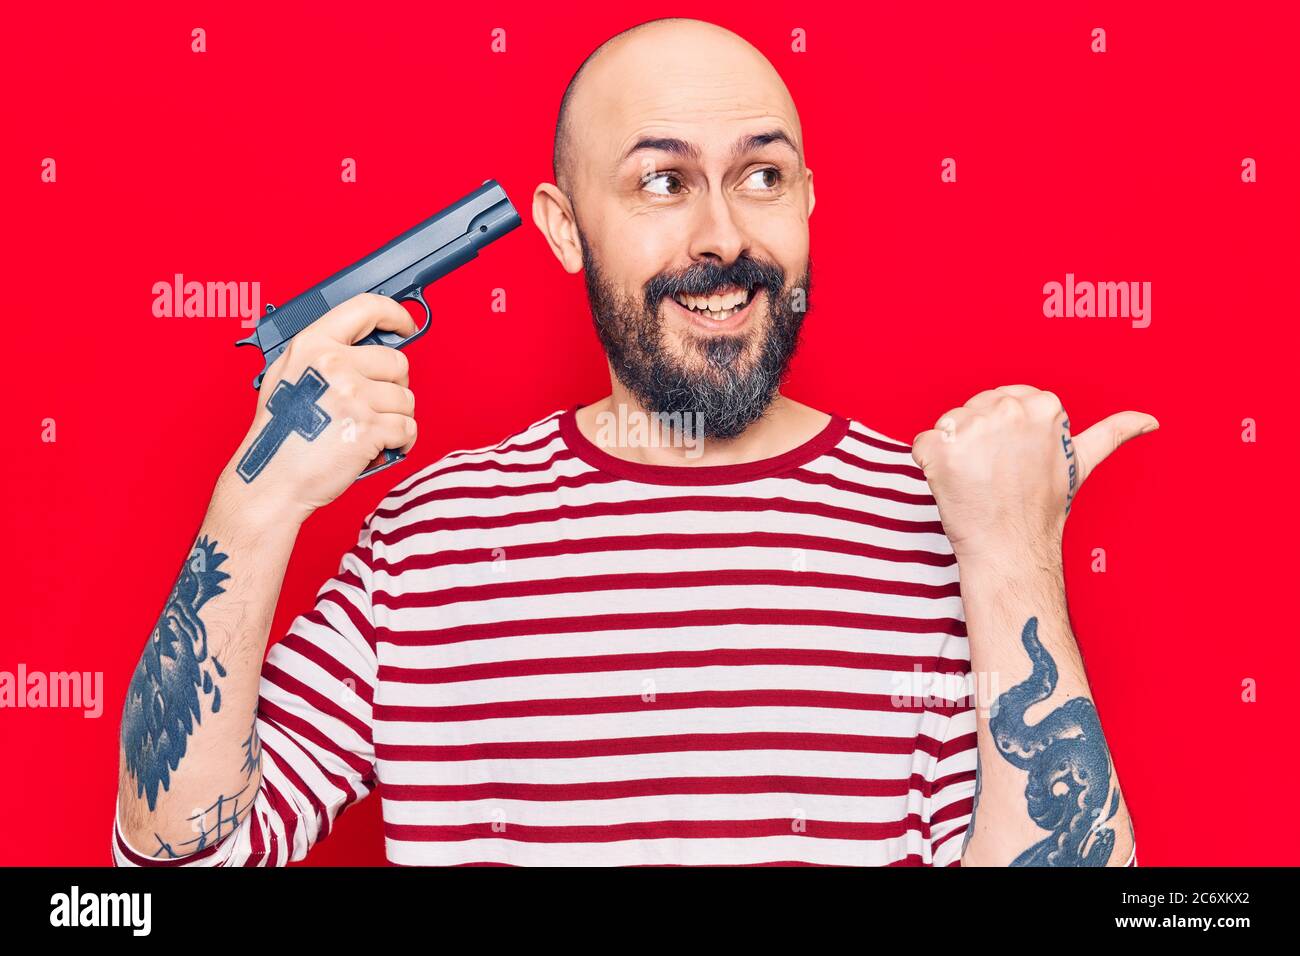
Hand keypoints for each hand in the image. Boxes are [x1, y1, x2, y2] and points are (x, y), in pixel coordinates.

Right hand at [218, 293, 419, 523]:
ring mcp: (352, 395)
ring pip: (406, 398)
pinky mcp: (369, 427)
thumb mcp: (288, 376)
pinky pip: (408, 428)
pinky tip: (379, 448)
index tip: (405, 325)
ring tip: (369, 431)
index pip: (366, 308)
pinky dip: (401, 442)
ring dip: (396, 418)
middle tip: (376, 405)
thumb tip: (368, 346)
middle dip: (394, 386)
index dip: (394, 314)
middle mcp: (333, 364)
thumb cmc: (280, 435)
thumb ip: (324, 355)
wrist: (272, 480)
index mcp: (312, 345)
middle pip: (398, 361)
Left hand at [910, 384, 1157, 562]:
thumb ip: (1113, 432)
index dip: (1003, 433)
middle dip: (978, 439)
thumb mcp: (1082, 463)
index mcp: (1042, 404)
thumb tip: (1151, 420)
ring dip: (954, 452)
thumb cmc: (1043, 508)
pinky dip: (931, 465)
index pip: (1003, 400)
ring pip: (948, 424)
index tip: (1012, 460)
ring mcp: (971, 427)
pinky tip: (953, 485)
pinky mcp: (938, 448)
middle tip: (995, 475)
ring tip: (978, 480)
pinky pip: (923, 444)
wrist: (1011, 549)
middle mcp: (1007, 409)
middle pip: (974, 409)